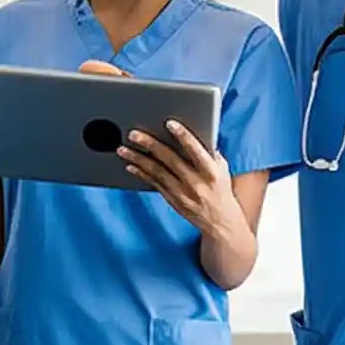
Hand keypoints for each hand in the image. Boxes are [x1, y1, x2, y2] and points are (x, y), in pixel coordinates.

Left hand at [118, 120, 236, 234]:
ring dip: (138, 159)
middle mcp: (196, 182)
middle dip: (150, 144)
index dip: (183, 136)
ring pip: (157, 172)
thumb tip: (188, 134)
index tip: (169, 123)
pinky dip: (141, 174)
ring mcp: (182, 193)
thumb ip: (208, 151)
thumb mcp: (221, 168)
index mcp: (211, 171)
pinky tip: (130, 165)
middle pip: (170, 159)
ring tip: (123, 149)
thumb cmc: (220, 187)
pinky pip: (154, 184)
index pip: (196, 150)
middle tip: (133, 134)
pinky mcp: (173, 200)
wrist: (220, 220)